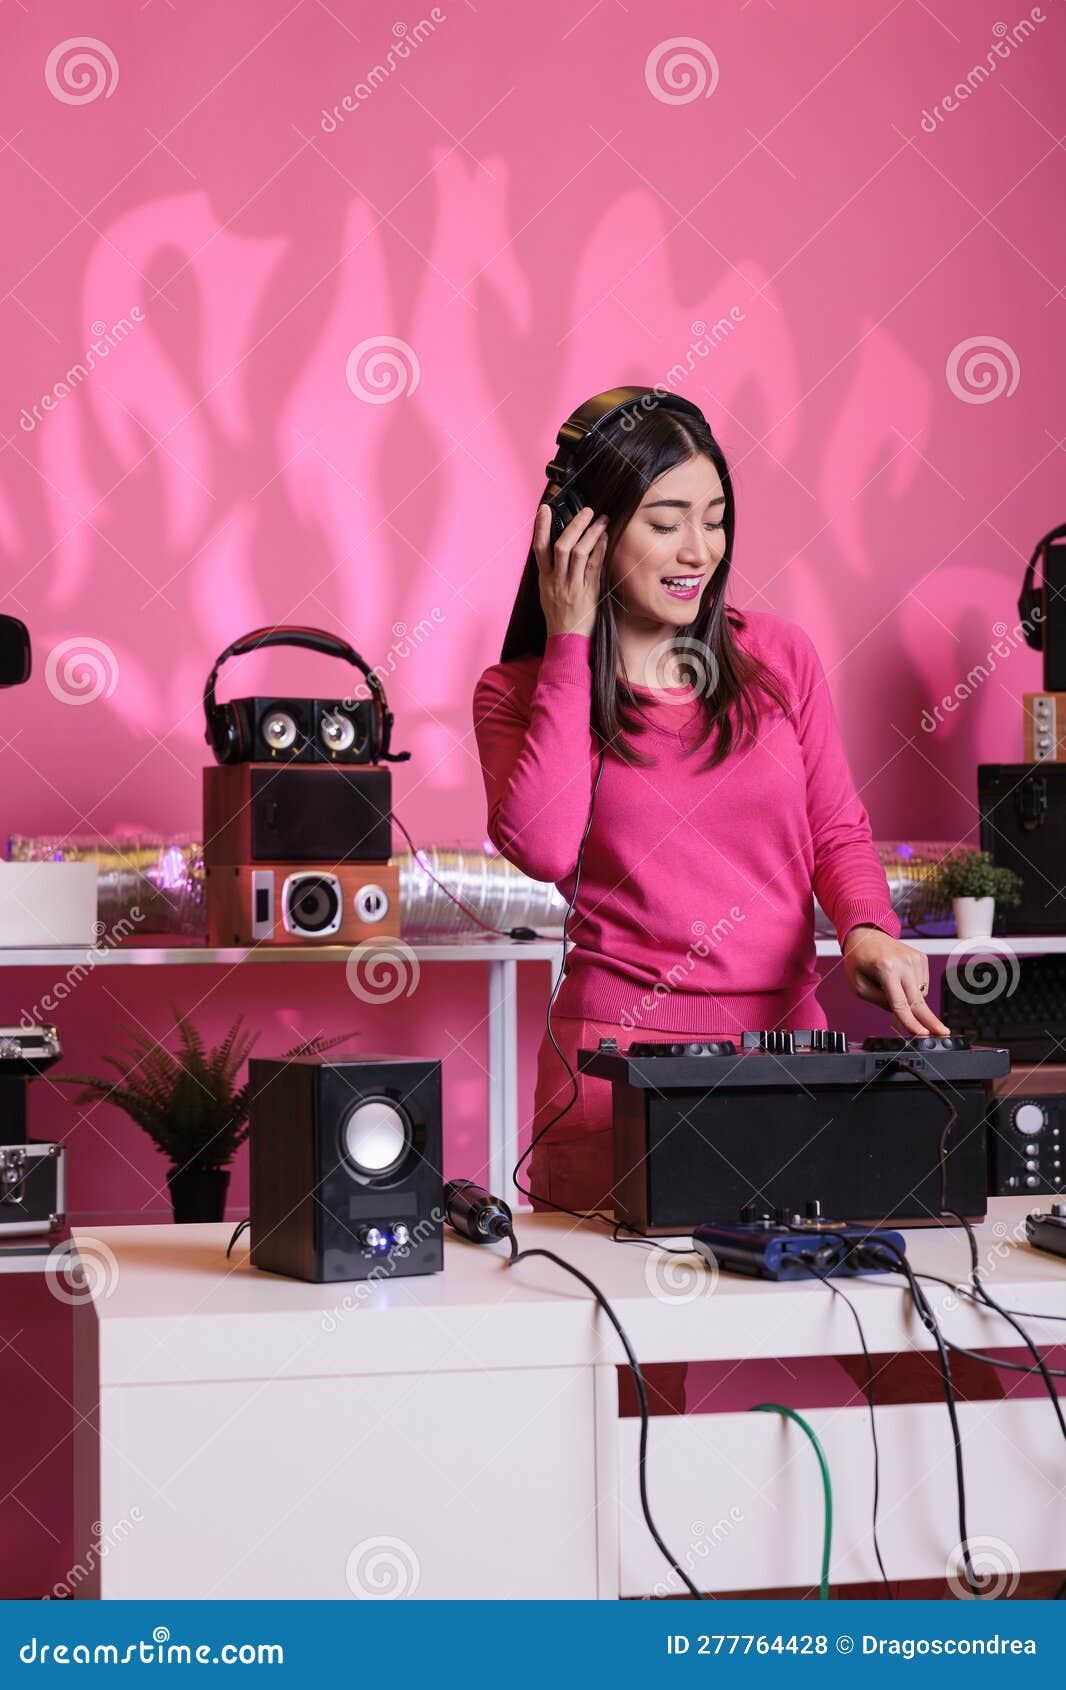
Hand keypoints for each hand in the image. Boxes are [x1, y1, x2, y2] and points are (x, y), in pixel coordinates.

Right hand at [533, 493, 608, 638]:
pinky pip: (593, 567)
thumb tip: (559, 548)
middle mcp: (557, 581)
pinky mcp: (588, 593)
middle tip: (586, 510)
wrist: (567, 640)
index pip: (538, 548)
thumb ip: (552, 571)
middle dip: (574, 525)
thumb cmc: (560, 615)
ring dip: (591, 533)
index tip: (545, 508)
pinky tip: (605, 538)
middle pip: (561, 546)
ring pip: (578, 554)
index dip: (540, 526)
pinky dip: (599, 550)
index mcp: (545, 579)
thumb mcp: (548, 592)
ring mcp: (572, 587)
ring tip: (601, 520)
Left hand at [841, 925, 950, 1036]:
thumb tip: (901, 1013)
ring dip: (909, 999)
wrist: (867, 935)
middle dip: (930, 1020)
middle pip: (918, 1000)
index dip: (911, 1022)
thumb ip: (879, 1001)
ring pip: (919, 994)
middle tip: (943, 1034)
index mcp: (885, 968)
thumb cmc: (859, 960)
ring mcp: (915, 959)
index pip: (900, 1002)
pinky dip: (912, 988)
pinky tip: (900, 979)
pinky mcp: (922, 958)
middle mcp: (904, 963)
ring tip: (891, 984)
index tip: (922, 1034)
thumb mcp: (858, 985)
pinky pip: (922, 984)